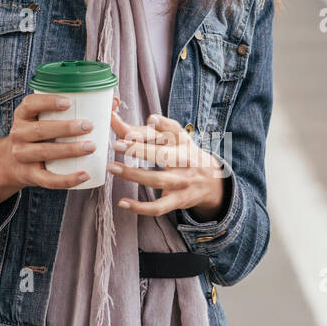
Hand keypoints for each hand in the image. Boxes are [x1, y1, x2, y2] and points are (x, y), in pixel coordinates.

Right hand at [0, 91, 101, 204]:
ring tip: (91, 147)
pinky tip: (84, 175)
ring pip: (44, 152)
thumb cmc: (41, 135)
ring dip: (69, 150)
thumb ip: (77, 108)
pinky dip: (67, 179)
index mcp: (23, 116)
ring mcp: (22, 156)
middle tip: (88, 126)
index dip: (48, 102)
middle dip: (65, 128)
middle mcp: (19, 134)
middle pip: (39, 130)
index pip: (30, 104)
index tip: (69, 102)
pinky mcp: (30, 175)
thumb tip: (114, 102)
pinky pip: (48, 179)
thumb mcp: (47, 119)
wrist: (13, 163)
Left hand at [106, 109, 228, 219]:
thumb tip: (149, 118)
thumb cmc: (187, 156)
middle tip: (117, 145)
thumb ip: (159, 128)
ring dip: (134, 174)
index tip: (124, 128)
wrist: (212, 184)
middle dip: (138, 150)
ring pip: (157, 180)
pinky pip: (158, 207)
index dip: (145, 132)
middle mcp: (184, 163)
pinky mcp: (177, 201)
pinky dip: (140, 207)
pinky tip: (122, 202)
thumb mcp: (179, 139)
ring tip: (113, 168)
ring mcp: (181, 183)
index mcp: (183, 144)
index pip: (165, 135)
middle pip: (162, 155)